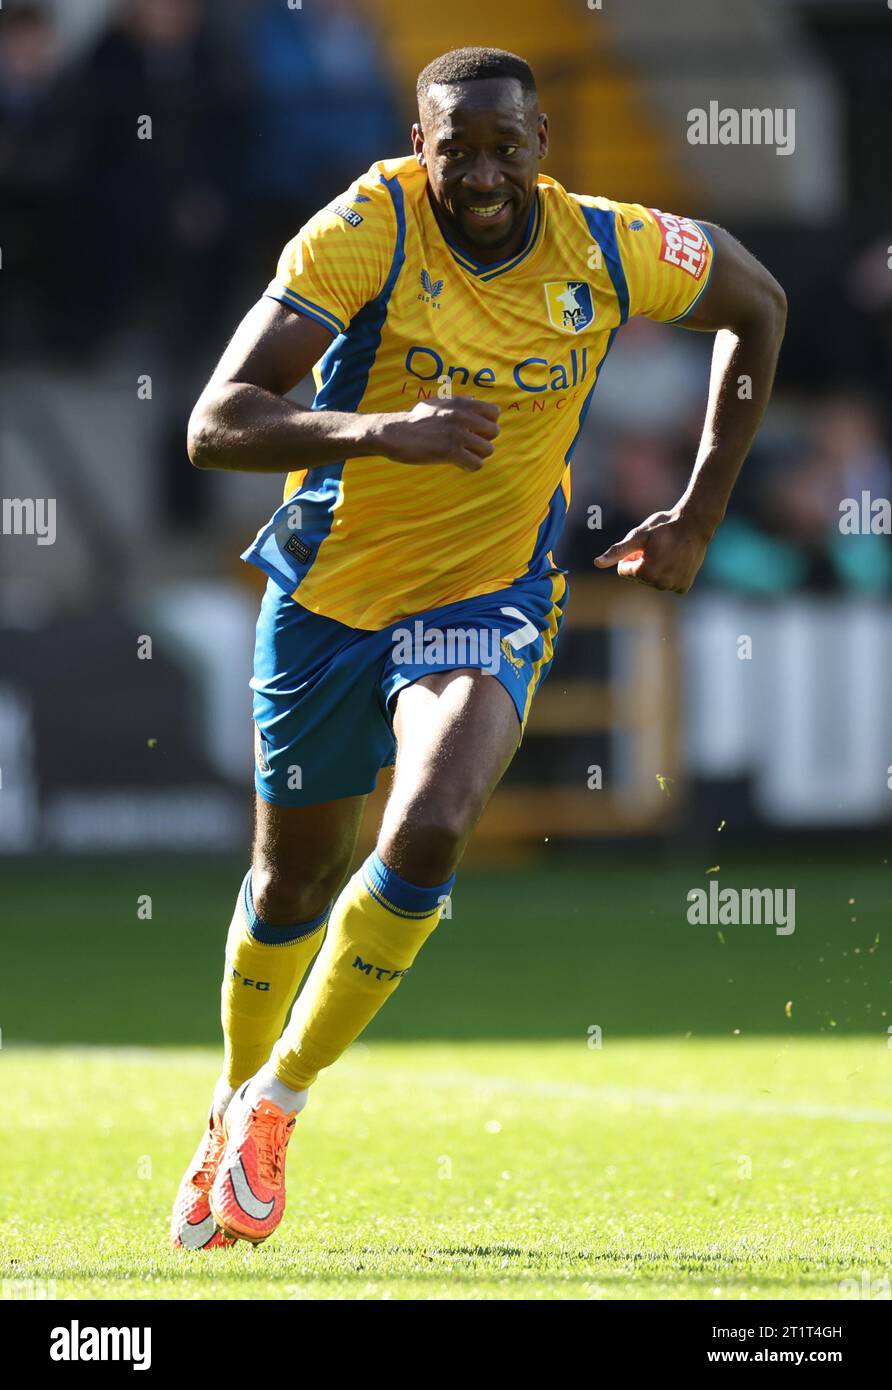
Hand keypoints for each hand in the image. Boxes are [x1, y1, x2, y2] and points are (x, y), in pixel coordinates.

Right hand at [375, 396, 500, 470]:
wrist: (396, 434)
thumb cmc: (415, 420)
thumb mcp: (437, 403)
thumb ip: (458, 402)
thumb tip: (475, 399)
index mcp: (461, 403)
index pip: (494, 412)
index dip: (488, 424)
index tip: (475, 431)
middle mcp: (462, 415)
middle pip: (494, 432)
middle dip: (484, 441)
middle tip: (469, 446)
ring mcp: (457, 433)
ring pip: (488, 449)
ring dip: (477, 455)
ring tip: (464, 456)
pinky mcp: (450, 451)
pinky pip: (476, 463)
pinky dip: (469, 467)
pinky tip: (459, 465)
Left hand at [594, 509, 711, 593]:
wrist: (695, 524)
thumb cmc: (664, 527)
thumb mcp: (638, 536)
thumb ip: (617, 552)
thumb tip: (596, 563)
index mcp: (645, 573)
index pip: (623, 570)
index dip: (632, 555)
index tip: (645, 545)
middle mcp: (659, 584)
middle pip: (638, 578)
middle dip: (643, 563)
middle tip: (658, 547)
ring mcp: (673, 587)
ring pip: (652, 580)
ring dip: (656, 568)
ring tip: (668, 552)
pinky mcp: (683, 587)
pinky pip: (667, 583)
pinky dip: (669, 573)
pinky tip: (677, 560)